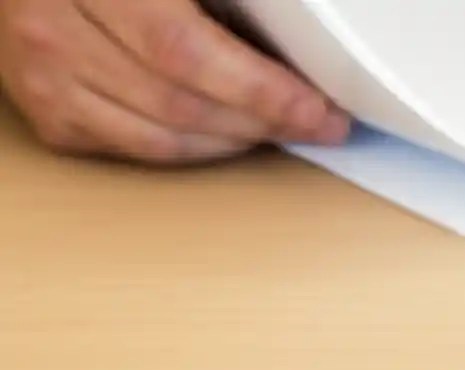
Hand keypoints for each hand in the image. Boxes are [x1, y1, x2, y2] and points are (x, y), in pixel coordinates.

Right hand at [0, 0, 348, 163]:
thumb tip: (300, 24)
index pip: (188, 52)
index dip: (262, 89)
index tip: (319, 108)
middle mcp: (55, 32)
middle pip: (180, 104)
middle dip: (262, 121)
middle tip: (316, 123)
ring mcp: (45, 78)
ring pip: (161, 140)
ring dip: (233, 143)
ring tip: (279, 130)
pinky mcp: (47, 113)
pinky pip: (134, 150)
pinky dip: (192, 150)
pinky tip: (228, 135)